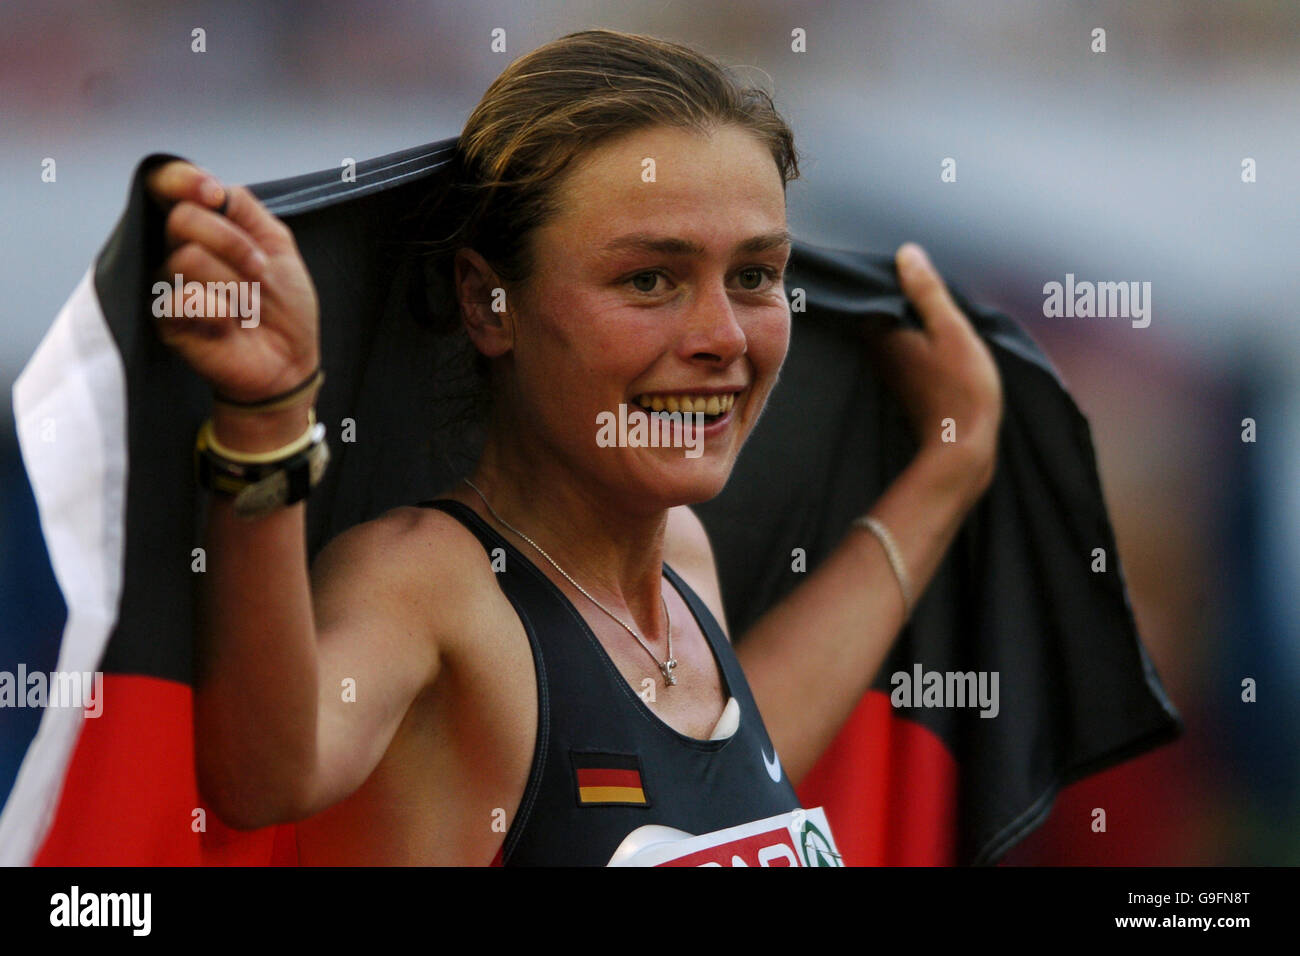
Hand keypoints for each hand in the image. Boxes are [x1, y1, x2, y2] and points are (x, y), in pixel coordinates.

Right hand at [147, 161, 320, 409]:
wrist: (291, 359)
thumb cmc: (285, 305)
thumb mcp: (278, 245)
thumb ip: (245, 209)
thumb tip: (212, 187)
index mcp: (204, 226)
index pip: (168, 185)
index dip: (182, 179)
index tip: (213, 194)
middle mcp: (179, 249)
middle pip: (182, 218)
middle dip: (233, 244)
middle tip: (259, 272)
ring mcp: (169, 284)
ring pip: (187, 258)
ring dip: (235, 284)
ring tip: (248, 305)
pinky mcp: (166, 319)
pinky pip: (183, 299)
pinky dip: (220, 311)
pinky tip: (230, 325)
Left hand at [865, 243, 1002, 492]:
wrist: (962, 448)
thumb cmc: (961, 388)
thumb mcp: (950, 330)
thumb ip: (926, 292)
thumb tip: (906, 253)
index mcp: (880, 335)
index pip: (870, 294)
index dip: (889, 278)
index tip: (905, 266)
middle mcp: (875, 353)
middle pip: (879, 312)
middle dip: (896, 296)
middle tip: (923, 283)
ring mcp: (888, 371)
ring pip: (891, 332)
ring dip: (906, 318)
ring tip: (931, 305)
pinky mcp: (903, 385)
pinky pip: (902, 350)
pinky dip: (913, 339)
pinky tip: (932, 337)